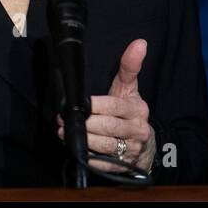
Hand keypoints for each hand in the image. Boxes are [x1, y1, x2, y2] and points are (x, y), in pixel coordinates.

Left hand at [57, 38, 155, 172]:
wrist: (144, 145)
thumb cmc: (130, 112)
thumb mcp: (129, 89)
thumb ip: (130, 66)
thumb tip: (139, 43)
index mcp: (137, 109)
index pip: (115, 106)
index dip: (96, 106)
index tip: (80, 103)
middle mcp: (137, 129)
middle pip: (108, 127)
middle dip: (84, 123)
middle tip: (64, 118)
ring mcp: (131, 149)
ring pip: (105, 145)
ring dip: (82, 139)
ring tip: (64, 131)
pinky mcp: (123, 164)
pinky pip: (104, 162)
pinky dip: (90, 157)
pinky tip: (77, 149)